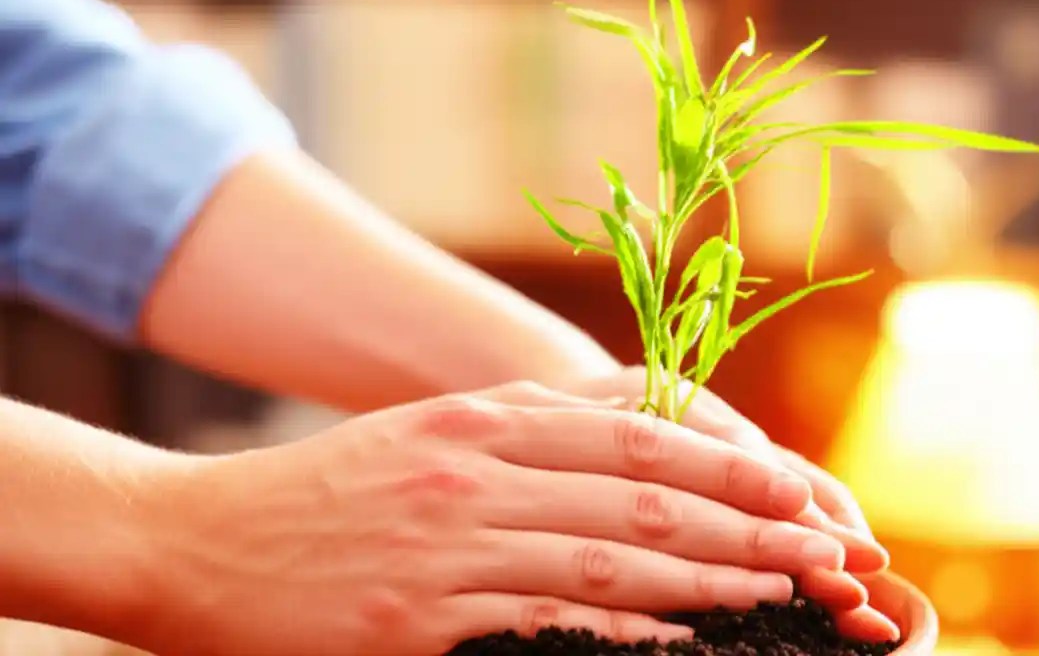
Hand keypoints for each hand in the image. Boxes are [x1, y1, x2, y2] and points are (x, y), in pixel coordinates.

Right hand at [137, 381, 851, 655]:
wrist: (200, 542)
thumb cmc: (328, 491)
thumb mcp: (434, 430)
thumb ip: (532, 425)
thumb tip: (641, 424)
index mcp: (484, 419)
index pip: (637, 433)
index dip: (729, 462)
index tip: (799, 488)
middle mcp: (476, 470)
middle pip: (642, 492)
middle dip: (746, 523)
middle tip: (823, 546)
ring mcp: (448, 545)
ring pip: (609, 555)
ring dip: (707, 576)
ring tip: (780, 591)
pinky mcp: (415, 620)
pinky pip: (543, 619)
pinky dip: (622, 628)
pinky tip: (680, 638)